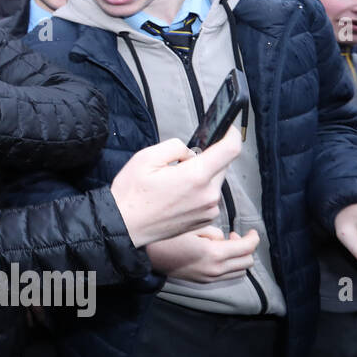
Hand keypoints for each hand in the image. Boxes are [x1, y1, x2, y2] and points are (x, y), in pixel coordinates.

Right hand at [110, 127, 241, 245]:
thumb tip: (190, 153)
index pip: (230, 150)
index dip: (232, 135)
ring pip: (215, 182)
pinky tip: (177, 196)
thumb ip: (175, 147)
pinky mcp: (205, 219)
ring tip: (174, 184)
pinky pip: (210, 197)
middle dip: (207, 159)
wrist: (124, 225)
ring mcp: (209, 209)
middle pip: (222, 166)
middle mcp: (208, 195)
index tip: (228, 130)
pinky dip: (199, 192)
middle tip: (179, 164)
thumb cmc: (131, 194)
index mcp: (195, 176)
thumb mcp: (146, 157)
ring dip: (202, 176)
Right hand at [146, 226, 258, 282]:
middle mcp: (215, 270)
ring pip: (239, 272)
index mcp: (214, 254)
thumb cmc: (166, 236)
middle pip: (247, 262)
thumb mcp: (191, 226)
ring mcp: (209, 278)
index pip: (247, 248)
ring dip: (239, 259)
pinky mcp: (202, 281)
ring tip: (225, 246)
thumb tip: (221, 238)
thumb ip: (213, 231)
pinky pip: (226, 276)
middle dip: (247, 248)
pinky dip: (229, 266)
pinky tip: (215, 255)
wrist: (146, 255)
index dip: (253, 238)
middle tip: (234, 236)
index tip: (251, 230)